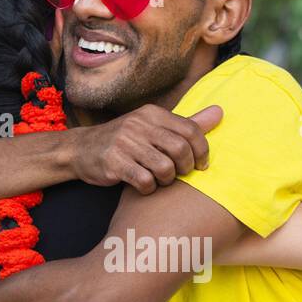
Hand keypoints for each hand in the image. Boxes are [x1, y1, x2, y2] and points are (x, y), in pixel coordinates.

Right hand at [68, 103, 221, 192]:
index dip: (202, 151)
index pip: (191, 130)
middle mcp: (139, 124)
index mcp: (152, 114)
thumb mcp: (154, 127)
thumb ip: (187, 123)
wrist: (81, 150)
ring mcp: (124, 142)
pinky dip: (149, 189)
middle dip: (185, 168)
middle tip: (180, 175)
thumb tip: (220, 112)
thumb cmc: (125, 141)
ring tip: (160, 180)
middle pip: (180, 149)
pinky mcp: (113, 162)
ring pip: (164, 167)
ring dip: (166, 180)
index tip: (201, 165)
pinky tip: (144, 187)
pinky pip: (144, 181)